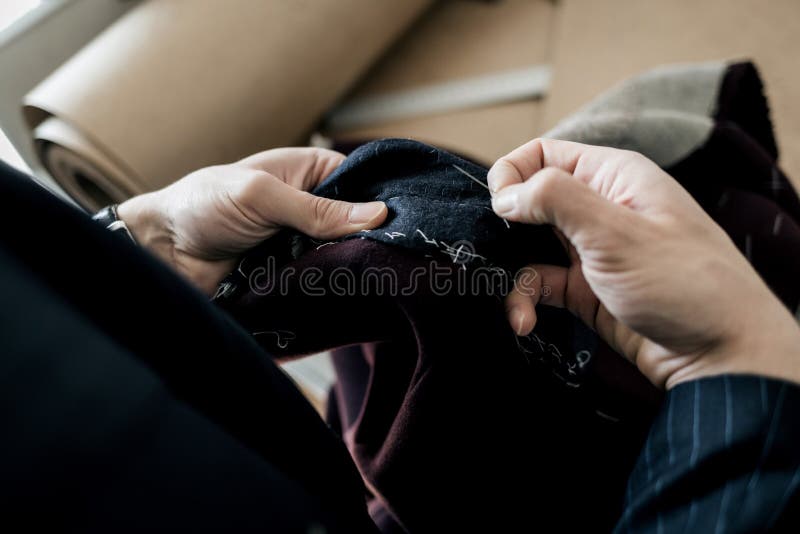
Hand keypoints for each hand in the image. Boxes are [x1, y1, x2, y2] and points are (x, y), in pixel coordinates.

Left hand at [118, 147, 386, 294]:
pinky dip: (325, 290)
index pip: (362, 184)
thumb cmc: (202, 205)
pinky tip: (343, 300)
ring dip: (345, 270)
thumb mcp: (261, 196)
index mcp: (310, 173)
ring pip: (340, 258)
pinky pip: (319, 283)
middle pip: (356, 226)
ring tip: (370, 285)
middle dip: (366, 243)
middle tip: (388, 263)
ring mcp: (302, 243)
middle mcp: (311, 207)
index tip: (407, 227)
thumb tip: (378, 214)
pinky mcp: (290, 275)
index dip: (382, 203)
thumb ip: (315, 209)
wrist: (160, 251)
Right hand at [489, 138, 799, 388]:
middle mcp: (597, 209)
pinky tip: (524, 322)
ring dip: (511, 273)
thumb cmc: (684, 283)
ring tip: (513, 303)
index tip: (497, 208)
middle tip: (492, 253)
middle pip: (529, 202)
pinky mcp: (583, 290)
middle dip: (504, 229)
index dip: (512, 175)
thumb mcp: (617, 231)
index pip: (543, 154)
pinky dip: (524, 301)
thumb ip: (556, 199)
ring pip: (527, 248)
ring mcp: (589, 251)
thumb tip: (504, 195)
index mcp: (611, 176)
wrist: (719, 355)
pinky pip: (538, 285)